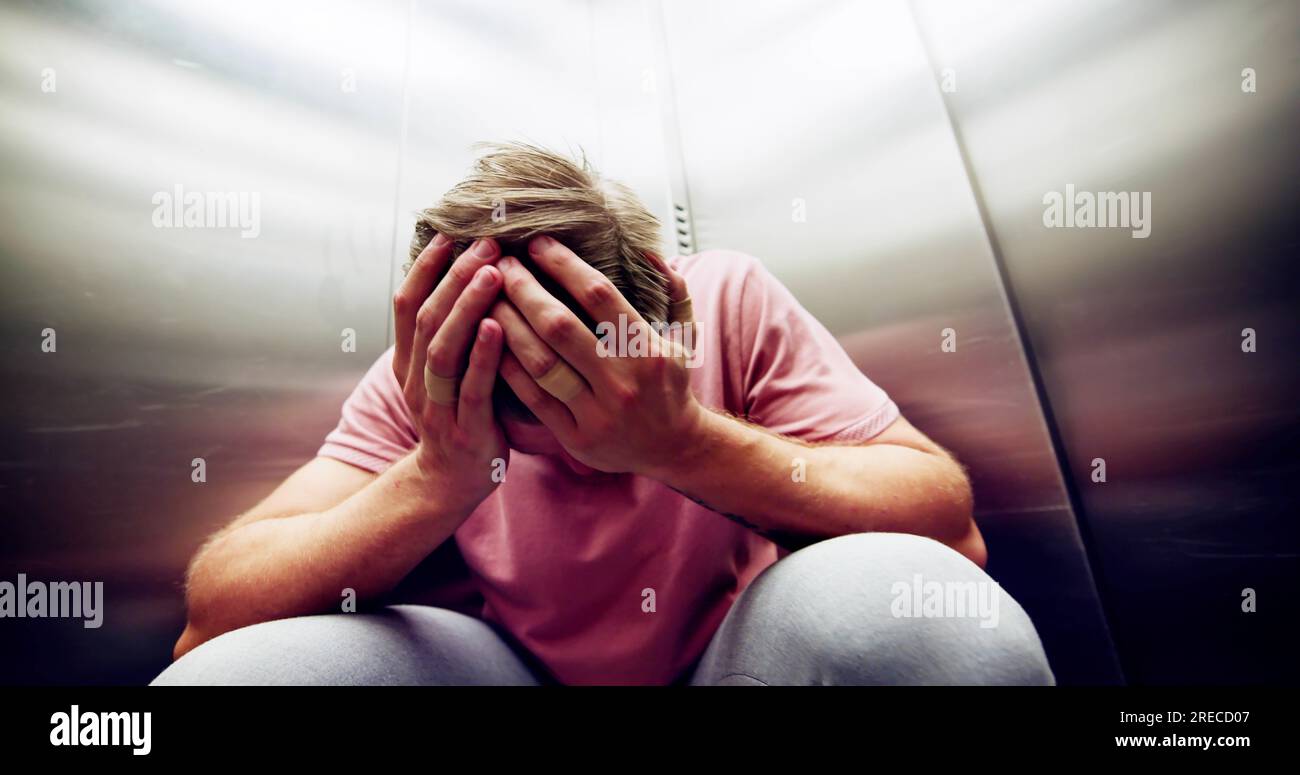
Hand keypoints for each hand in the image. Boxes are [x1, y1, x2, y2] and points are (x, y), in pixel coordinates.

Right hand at [392, 234, 506, 510]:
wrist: (450, 482)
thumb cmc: (459, 416)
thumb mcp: (444, 372)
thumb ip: (449, 333)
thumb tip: (469, 278)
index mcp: (408, 362)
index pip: (407, 304)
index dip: (425, 268)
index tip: (448, 233)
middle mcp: (416, 379)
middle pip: (426, 318)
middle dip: (454, 276)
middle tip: (483, 242)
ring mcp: (438, 405)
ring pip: (443, 348)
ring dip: (465, 307)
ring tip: (490, 272)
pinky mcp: (465, 429)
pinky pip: (471, 388)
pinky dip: (482, 355)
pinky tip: (498, 326)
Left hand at [491, 235, 705, 475]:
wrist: (675, 447)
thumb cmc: (670, 383)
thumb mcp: (682, 336)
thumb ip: (672, 291)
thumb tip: (648, 252)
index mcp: (647, 349)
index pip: (599, 295)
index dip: (564, 265)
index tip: (538, 244)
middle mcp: (623, 381)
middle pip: (560, 326)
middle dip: (524, 289)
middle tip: (503, 265)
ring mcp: (598, 412)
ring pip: (540, 362)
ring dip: (507, 326)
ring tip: (487, 299)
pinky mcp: (577, 438)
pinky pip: (533, 397)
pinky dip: (508, 367)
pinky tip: (490, 342)